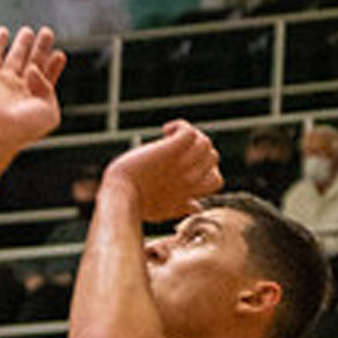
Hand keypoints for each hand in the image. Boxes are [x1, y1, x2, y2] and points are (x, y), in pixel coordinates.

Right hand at [0, 27, 65, 149]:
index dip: (54, 66)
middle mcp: (20, 90)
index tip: (60, 54)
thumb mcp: (50, 111)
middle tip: (48, 32)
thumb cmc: (26, 126)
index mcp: (35, 100)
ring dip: (22, 43)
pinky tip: (3, 31)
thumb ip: (48, 88)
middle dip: (41, 48)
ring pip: (15, 57)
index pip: (47, 79)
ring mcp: (4, 82)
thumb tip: (32, 69)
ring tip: (28, 30)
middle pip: (33, 64)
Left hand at [104, 119, 221, 220]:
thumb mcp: (164, 210)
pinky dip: (181, 126)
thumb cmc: (136, 205)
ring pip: (206, 143)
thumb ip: (182, 207)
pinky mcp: (169, 150)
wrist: (120, 196)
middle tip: (176, 149)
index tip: (184, 165)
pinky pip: (189, 132)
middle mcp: (189, 178)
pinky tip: (166, 130)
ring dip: (192, 136)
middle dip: (197, 149)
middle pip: (213, 157)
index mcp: (190, 192)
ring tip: (171, 138)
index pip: (217, 180)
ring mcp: (181, 164)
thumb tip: (197, 207)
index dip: (205, 170)